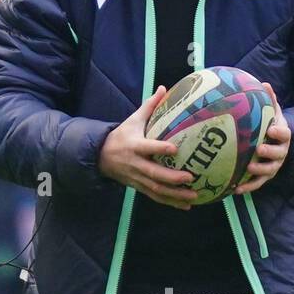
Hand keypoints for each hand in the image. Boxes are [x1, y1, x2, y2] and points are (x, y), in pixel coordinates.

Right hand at [98, 86, 198, 209]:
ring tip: (193, 197)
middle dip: (172, 178)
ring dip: (175, 195)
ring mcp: (137, 178)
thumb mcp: (133, 120)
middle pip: (154, 174)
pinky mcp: (139, 187)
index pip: (147, 148)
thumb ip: (149, 106)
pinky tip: (186, 206)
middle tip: (190, 177)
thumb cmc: (121, 136)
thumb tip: (164, 88)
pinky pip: (155, 197)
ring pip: (156, 189)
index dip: (160, 149)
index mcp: (134, 146)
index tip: (175, 149)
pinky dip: (170, 202)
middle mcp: (135, 164)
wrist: (100, 157)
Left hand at [233, 82, 290, 194]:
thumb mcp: (272, 113)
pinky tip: (235, 190)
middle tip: (258, 149)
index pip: (284, 134)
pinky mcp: (264, 178)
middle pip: (278, 154)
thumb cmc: (271, 125)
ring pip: (268, 171)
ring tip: (248, 169)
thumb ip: (269, 100)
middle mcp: (280, 153)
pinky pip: (256, 184)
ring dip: (259, 171)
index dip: (279, 133)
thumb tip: (264, 83)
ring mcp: (273, 166)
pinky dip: (247, 187)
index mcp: (283, 136)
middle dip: (269, 153)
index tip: (271, 129)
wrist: (276, 144)